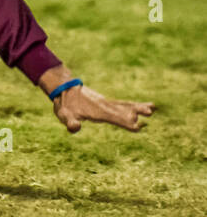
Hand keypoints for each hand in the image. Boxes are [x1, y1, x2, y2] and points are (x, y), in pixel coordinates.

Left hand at [39, 67, 154, 132]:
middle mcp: (105, 105)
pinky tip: (149, 107)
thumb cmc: (64, 105)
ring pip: (125, 105)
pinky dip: (135, 105)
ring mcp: (107, 103)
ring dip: (138, 107)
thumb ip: (69, 121)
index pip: (112, 117)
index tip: (137, 126)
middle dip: (135, 112)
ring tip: (152, 109)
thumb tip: (75, 127)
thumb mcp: (63, 114)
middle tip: (149, 112)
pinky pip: (124, 104)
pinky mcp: (108, 103)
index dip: (124, 122)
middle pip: (122, 109)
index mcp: (96, 110)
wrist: (64, 89)